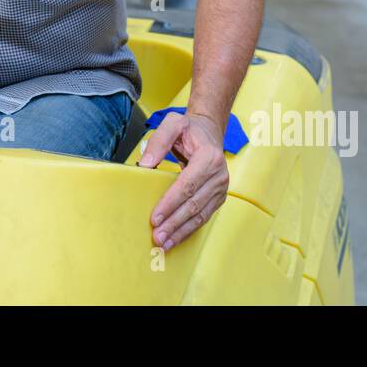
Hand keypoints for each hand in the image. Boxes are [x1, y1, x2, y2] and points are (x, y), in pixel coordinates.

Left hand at [138, 111, 229, 250]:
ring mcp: (221, 188)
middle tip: (157, 237)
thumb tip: (145, 164)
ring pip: (200, 214)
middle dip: (174, 223)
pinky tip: (176, 238)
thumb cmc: (190, 129)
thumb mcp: (173, 123)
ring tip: (164, 243)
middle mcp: (219, 175)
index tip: (155, 217)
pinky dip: (189, 229)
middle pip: (194, 204)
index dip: (171, 203)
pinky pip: (203, 216)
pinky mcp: (218, 197)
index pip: (187, 185)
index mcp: (209, 157)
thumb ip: (159, 141)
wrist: (210, 131)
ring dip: (181, 231)